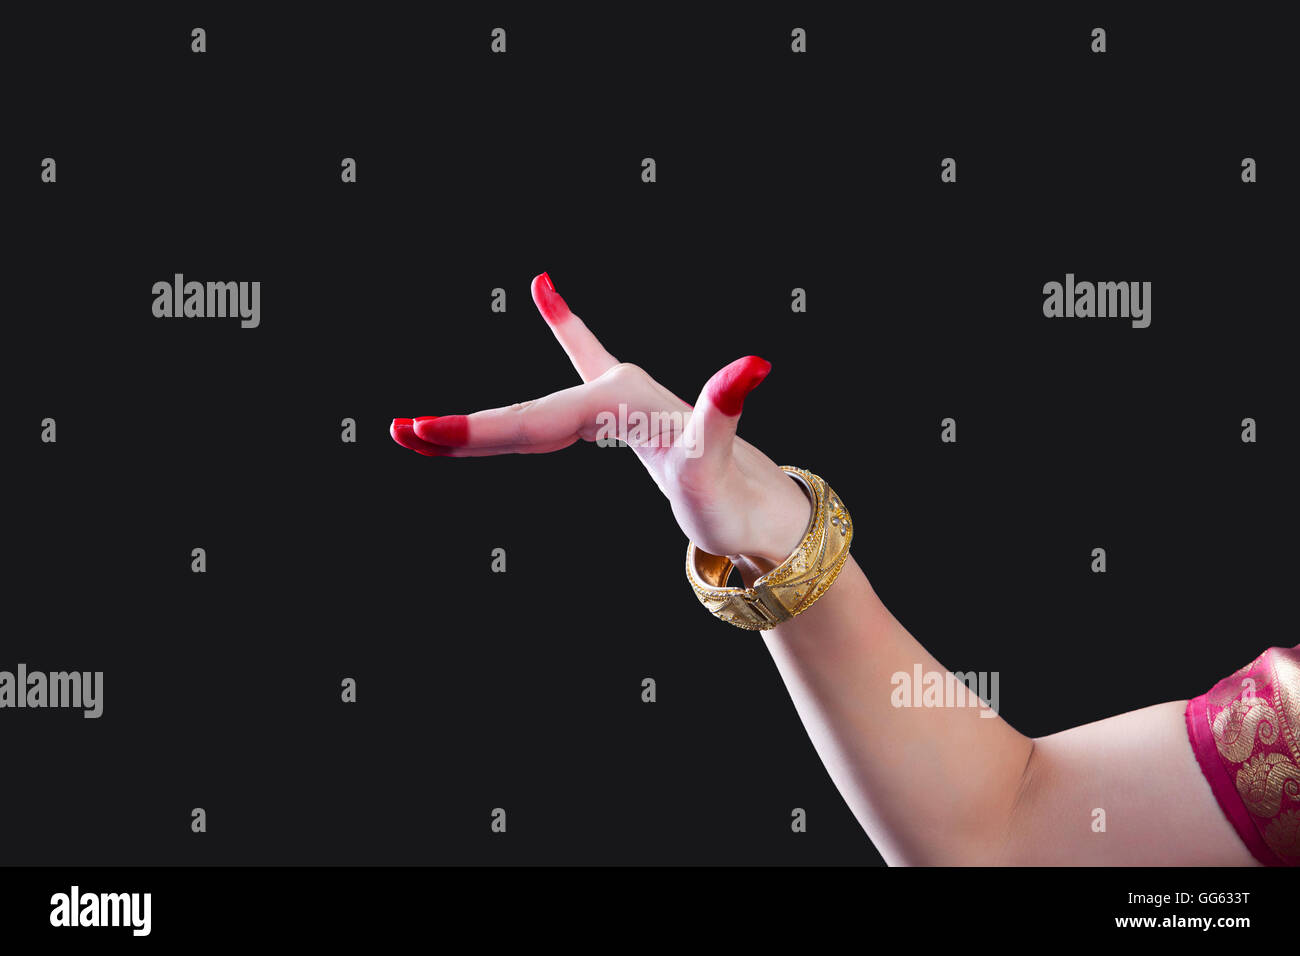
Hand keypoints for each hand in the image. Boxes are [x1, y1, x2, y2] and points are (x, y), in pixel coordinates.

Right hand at [390, 273, 810, 570]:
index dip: (480, 430)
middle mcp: (615, 388)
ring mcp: (618, 394)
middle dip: (465, 428)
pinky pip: (582, 359)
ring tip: (424, 423)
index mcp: (618, 399)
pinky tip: (546, 292)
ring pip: (536, 407)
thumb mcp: (719, 461)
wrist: (759, 507)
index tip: (427, 435)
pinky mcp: (624, 407)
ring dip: (485, 416)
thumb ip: (724, 408)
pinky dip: (564, 328)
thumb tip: (755, 364)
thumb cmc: (734, 495)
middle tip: (402, 434)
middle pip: (527, 413)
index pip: (536, 419)